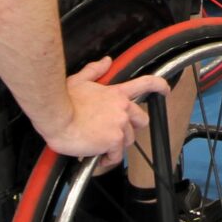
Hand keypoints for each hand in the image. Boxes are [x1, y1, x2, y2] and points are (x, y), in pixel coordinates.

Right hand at [39, 57, 170, 169]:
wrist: (56, 115)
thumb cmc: (64, 100)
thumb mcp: (80, 80)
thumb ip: (95, 71)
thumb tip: (106, 62)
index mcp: (116, 93)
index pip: (145, 83)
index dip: (159, 86)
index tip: (165, 90)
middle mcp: (123, 108)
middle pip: (141, 120)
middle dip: (131, 129)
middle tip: (115, 134)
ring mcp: (120, 124)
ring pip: (128, 140)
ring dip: (116, 146)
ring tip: (100, 148)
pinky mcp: (114, 140)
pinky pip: (116, 155)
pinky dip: (108, 160)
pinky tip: (97, 158)